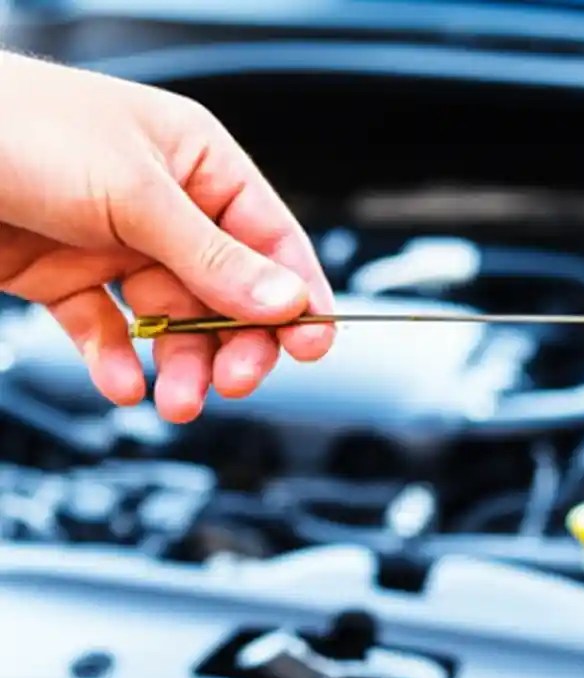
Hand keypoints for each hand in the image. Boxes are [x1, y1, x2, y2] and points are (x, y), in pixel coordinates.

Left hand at [0, 51, 334, 423]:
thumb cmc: (20, 126)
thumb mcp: (134, 193)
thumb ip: (211, 256)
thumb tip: (284, 301)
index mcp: (198, 163)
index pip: (270, 238)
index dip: (296, 294)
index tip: (310, 344)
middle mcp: (165, 205)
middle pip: (227, 290)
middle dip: (235, 340)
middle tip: (235, 380)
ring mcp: (115, 243)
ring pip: (172, 319)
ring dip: (181, 363)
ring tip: (178, 400)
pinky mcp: (65, 275)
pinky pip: (108, 328)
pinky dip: (118, 360)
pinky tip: (123, 381)